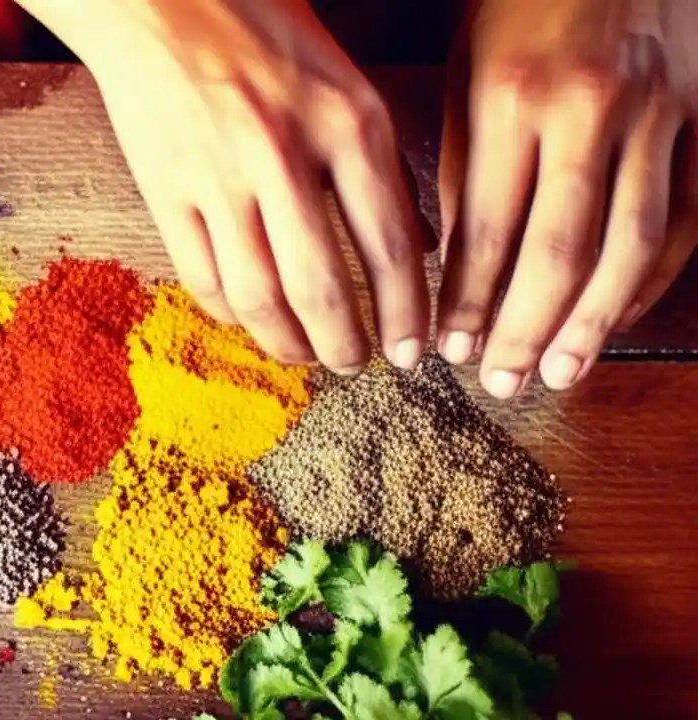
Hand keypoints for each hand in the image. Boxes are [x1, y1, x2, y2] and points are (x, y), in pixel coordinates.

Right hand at [18, 0, 431, 372]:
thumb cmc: (260, 25)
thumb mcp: (344, 77)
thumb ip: (380, 161)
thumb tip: (416, 243)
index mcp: (347, 121)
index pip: (391, 245)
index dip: (406, 314)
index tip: (413, 352)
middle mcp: (285, 155)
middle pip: (322, 288)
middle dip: (347, 345)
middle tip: (358, 364)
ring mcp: (219, 177)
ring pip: (258, 296)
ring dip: (287, 343)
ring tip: (306, 355)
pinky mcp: (167, 192)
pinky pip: (203, 277)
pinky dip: (232, 312)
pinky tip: (251, 316)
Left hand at [439, 0, 697, 397]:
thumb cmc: (522, 4)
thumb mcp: (468, 69)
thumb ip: (463, 163)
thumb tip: (453, 261)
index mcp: (510, 97)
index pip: (487, 227)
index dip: (467, 299)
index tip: (446, 347)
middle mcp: (588, 112)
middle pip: (559, 250)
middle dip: (526, 328)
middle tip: (501, 380)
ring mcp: (656, 116)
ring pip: (629, 245)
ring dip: (592, 321)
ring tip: (560, 372)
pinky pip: (684, 218)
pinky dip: (651, 278)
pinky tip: (616, 317)